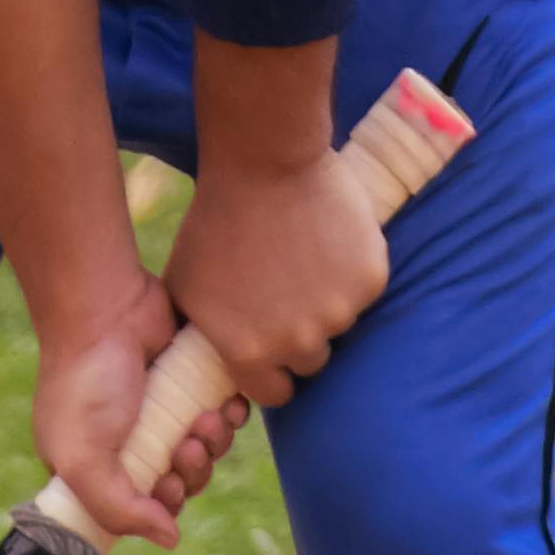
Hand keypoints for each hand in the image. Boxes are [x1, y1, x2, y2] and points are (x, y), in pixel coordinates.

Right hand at [33, 267, 243, 549]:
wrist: (107, 305)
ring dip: (214, 444)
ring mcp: (163, 409)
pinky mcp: (191, 381)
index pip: (138, 508)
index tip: (165, 487)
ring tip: (207, 421)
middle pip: (179, 482)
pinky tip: (229, 406)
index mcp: (94, 463)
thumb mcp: (82, 459)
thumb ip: (118, 509)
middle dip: (192, 473)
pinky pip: (222, 414)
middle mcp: (129, 440)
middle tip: (189, 447)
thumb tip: (170, 539)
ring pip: (205, 450)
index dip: (161, 507)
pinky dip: (231, 417)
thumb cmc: (87, 381)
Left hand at [160, 141, 390, 409]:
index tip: (271, 344)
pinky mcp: (370, 279)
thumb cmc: (215, 221)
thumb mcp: (185, 288)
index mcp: (250, 353)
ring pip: (340, 322)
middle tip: (288, 291)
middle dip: (301, 335)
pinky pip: (364, 289)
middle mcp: (298, 342)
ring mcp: (340, 311)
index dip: (272, 372)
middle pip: (311, 360)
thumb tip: (206, 366)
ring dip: (327, 298)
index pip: (274, 393)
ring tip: (303, 254)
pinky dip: (351, 268)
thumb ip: (201, 337)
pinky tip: (327, 235)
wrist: (263, 161)